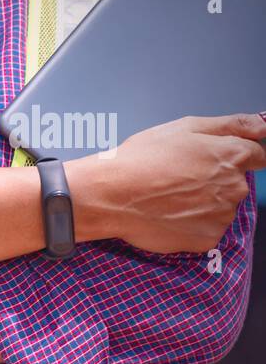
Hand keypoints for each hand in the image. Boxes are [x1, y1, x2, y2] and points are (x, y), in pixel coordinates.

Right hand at [71, 113, 265, 253]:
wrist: (112, 196)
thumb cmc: (142, 158)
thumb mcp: (183, 128)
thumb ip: (231, 124)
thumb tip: (262, 127)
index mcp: (232, 155)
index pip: (257, 156)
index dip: (233, 157)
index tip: (212, 162)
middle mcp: (235, 186)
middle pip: (235, 184)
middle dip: (214, 181)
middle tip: (178, 179)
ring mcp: (222, 215)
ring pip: (220, 208)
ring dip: (202, 204)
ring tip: (169, 198)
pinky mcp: (206, 238)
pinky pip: (206, 230)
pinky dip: (191, 224)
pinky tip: (168, 214)